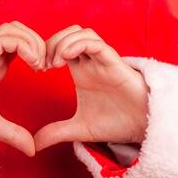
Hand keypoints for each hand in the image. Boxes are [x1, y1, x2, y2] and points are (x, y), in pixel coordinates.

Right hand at [0, 21, 45, 157]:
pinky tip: (31, 63)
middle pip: (21, 29)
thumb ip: (14, 134)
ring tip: (38, 64)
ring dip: (32, 42)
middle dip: (39, 42)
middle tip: (46, 65)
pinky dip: (24, 45)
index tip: (46, 71)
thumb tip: (32, 150)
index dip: (38, 51)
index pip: (23, 42)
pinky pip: (7, 38)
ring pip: (14, 28)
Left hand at [32, 25, 149, 151]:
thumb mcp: (78, 129)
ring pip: (81, 32)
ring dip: (63, 41)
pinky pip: (95, 43)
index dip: (44, 52)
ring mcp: (102, 60)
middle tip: (43, 64)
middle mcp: (90, 62)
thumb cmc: (116, 123)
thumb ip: (56, 132)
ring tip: (55, 63)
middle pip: (67, 33)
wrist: (143, 127)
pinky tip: (66, 58)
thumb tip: (34, 145)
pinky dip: (77, 44)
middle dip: (50, 43)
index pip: (58, 46)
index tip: (37, 70)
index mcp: (80, 71)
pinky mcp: (114, 62)